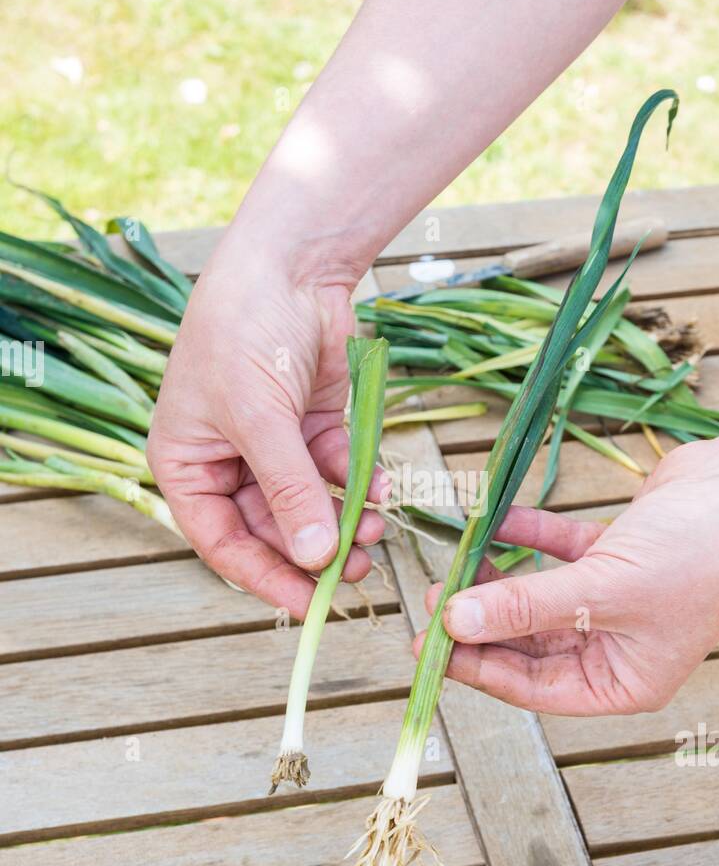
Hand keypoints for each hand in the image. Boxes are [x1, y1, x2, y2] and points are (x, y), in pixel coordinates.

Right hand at [147, 231, 387, 614]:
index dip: (266, 577)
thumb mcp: (260, 419)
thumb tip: (316, 558)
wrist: (290, 261)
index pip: (222, 542)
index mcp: (187, 463)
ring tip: (376, 530)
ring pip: (312, 506)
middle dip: (315, 550)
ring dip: (344, 522)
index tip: (311, 604)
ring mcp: (276, 445)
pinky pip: (340, 471)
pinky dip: (363, 484)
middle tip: (358, 571)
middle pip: (273, 530)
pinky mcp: (317, 426)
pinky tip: (385, 491)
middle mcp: (228, 461)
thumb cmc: (244, 330)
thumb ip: (289, 491)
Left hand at [419, 430, 718, 715]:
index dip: (478, 668)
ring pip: (538, 599)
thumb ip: (525, 607)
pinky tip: (492, 523)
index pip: (533, 688)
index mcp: (624, 682)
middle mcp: (617, 648)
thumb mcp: (600, 590)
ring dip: (497, 582)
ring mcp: (615, 601)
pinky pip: (556, 554)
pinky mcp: (614, 556)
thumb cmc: (694, 552)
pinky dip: (527, 540)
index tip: (428, 648)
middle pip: (529, 645)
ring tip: (453, 566)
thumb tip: (454, 623)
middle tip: (432, 601)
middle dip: (481, 623)